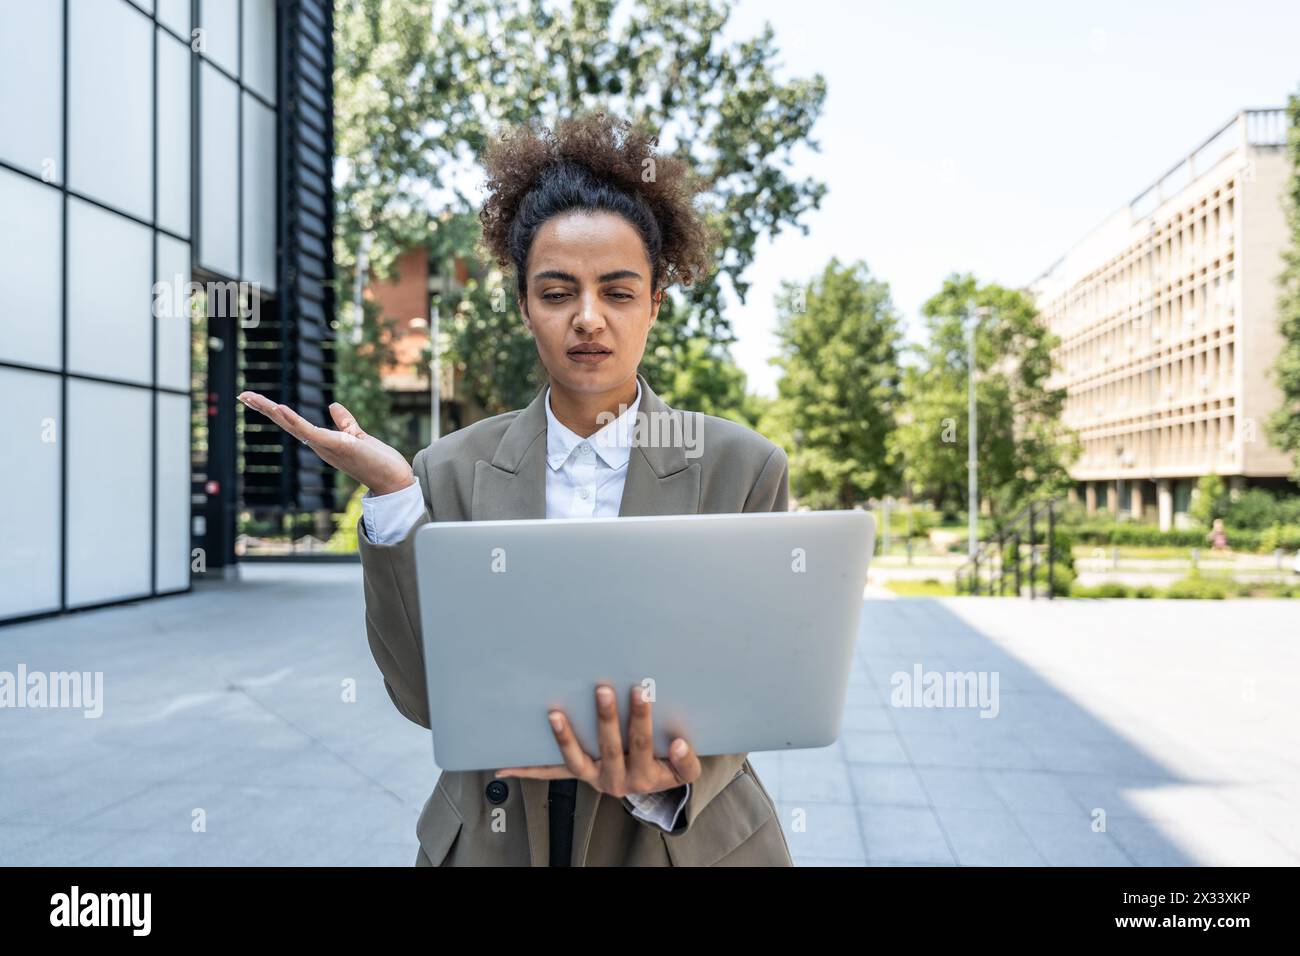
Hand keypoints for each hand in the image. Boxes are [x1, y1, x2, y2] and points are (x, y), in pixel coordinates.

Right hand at [237, 392, 415, 495]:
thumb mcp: (355, 435)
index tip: (254, 399)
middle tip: (242, 394)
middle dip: (264, 409)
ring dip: (271, 411)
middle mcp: (318, 445)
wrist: (393, 479)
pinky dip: (294, 421)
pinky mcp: (336, 445)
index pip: (293, 423)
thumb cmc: (376, 460)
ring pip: (292, 426)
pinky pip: (310, 432)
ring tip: (252, 397)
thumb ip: (344, 422)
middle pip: (286, 423)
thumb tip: (332, 405)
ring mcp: (325, 446)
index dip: (274, 411)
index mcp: (321, 441)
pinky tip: (279, 408)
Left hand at [495, 684, 700, 797]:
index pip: (642, 743)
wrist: (652, 787)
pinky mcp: (577, 775)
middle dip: (606, 717)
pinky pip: (552, 774)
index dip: (642, 720)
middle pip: (610, 746)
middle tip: (604, 689)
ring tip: (555, 714)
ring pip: (576, 760)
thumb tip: (677, 743)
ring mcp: (592, 778)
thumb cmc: (667, 766)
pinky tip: (504, 767)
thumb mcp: (684, 770)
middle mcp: (615, 781)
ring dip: (565, 736)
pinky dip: (528, 770)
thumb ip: (685, 759)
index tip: (643, 692)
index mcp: (644, 776)